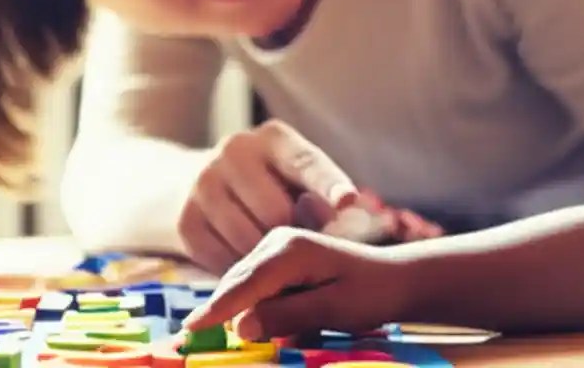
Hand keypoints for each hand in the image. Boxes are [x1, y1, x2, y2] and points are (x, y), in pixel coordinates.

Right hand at [179, 120, 356, 272]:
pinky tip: (247, 263)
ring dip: (268, 258)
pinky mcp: (185, 220)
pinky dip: (242, 270)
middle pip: (278, 212)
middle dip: (295, 237)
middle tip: (303, 251)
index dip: (329, 184)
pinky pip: (224, 260)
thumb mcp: (297, 178)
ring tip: (274, 258)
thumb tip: (350, 222)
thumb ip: (323, 198)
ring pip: (251, 241)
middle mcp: (235, 151)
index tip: (349, 202)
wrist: (192, 183)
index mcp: (273, 138)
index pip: (306, 163)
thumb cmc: (267, 185)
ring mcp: (205, 184)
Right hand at [181, 226, 414, 339]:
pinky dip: (245, 303)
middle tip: (188, 340)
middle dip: (217, 312)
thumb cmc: (372, 293)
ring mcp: (275, 249)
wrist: (395, 277)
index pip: (244, 285)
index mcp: (290, 250)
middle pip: (236, 283)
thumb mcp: (334, 309)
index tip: (191, 330)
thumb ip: (288, 315)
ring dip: (231, 309)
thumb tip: (241, 326)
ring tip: (214, 333)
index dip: (217, 310)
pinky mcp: (276, 261)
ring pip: (240, 284)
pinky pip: (251, 286)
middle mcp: (277, 242)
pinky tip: (245, 322)